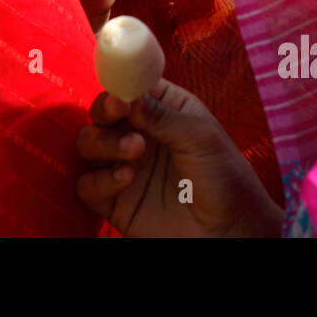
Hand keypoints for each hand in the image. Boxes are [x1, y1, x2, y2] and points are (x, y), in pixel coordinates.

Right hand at [75, 79, 281, 237]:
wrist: (230, 231)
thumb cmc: (226, 177)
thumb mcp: (201, 137)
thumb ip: (162, 115)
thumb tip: (127, 96)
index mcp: (163, 111)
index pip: (129, 87)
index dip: (119, 85)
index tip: (120, 93)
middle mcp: (139, 134)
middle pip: (101, 113)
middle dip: (105, 111)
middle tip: (119, 114)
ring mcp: (124, 166)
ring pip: (88, 144)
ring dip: (103, 143)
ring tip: (134, 150)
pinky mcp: (115, 201)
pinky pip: (87, 185)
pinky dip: (100, 180)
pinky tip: (127, 179)